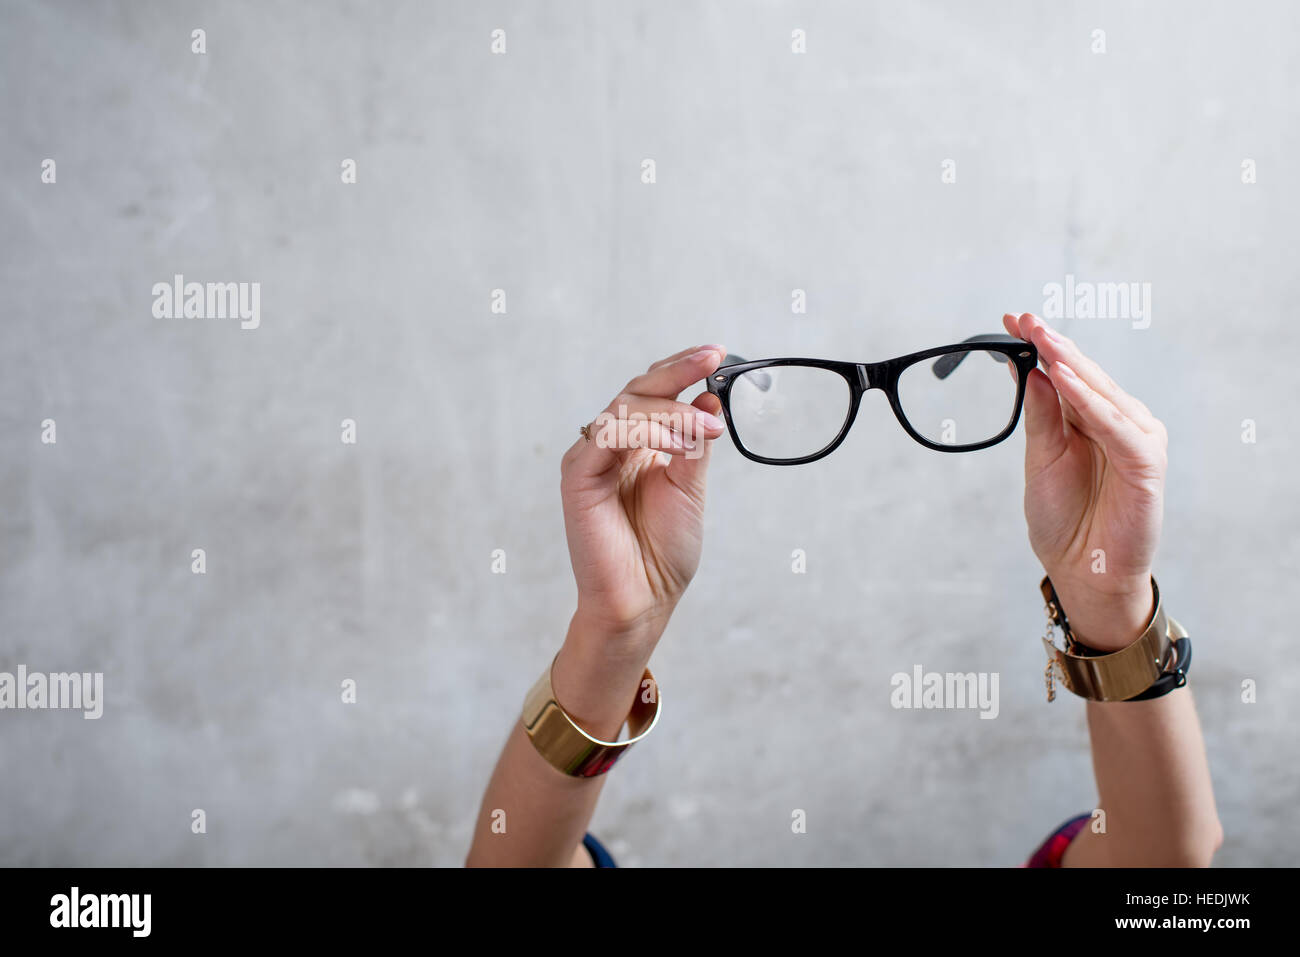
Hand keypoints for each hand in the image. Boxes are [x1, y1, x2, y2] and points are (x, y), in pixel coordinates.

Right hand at [552, 345, 727, 734]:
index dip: (682, 368)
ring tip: (704, 431)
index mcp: (637, 444)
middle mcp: (611, 444)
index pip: (655, 392)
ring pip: (626, 406)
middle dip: (677, 373)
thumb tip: (709, 397)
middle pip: (638, 389)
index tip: (717, 354)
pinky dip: (644, 431)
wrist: (644, 598)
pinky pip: (607, 434)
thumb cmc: (664, 551)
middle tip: (711, 363)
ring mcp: (592, 457)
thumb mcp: (691, 486)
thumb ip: (694, 442)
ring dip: (670, 411)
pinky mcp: (578, 474)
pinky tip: (674, 444)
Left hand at [1004, 313, 1166, 651]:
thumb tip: (1030, 369)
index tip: (1010, 320)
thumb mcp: (1040, 459)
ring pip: (1104, 394)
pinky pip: (1118, 426)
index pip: (1065, 373)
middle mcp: (1117, 423)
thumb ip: (1039, 416)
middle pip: (1085, 376)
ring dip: (1073, 366)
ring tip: (1044, 342)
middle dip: (1054, 345)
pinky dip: (1092, 402)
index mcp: (1090, 419)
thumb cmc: (1064, 518)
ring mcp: (1135, 440)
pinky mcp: (1146, 463)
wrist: (1082, 572)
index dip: (1041, 345)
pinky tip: (1064, 380)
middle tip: (1025, 319)